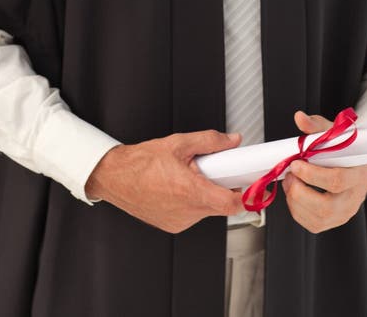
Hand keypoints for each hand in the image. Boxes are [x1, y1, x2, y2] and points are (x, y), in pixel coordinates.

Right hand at [84, 130, 244, 233]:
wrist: (115, 177)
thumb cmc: (141, 162)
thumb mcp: (179, 143)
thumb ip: (211, 141)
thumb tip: (232, 141)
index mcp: (191, 191)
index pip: (232, 204)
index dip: (246, 194)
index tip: (251, 184)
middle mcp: (187, 211)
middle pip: (221, 205)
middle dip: (223, 187)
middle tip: (216, 170)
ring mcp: (179, 221)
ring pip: (207, 210)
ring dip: (206, 194)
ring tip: (190, 176)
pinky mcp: (172, 226)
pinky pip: (193, 214)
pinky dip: (193, 201)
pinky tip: (179, 187)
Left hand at [282, 111, 366, 233]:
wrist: (365, 165)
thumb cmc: (349, 149)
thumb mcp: (336, 133)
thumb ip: (317, 126)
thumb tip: (299, 118)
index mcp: (357, 175)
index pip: (335, 181)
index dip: (312, 174)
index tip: (295, 163)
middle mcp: (353, 199)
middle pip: (325, 207)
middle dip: (299, 192)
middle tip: (290, 175)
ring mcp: (345, 213)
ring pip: (317, 219)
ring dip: (295, 202)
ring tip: (290, 182)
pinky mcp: (335, 221)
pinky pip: (313, 225)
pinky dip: (298, 212)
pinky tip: (295, 194)